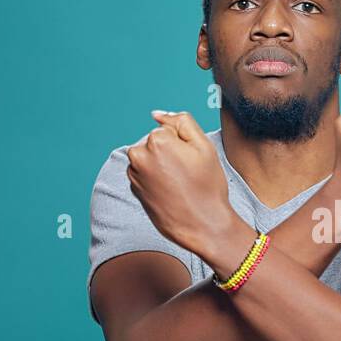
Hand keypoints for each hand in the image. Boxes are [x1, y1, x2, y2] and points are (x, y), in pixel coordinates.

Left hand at [126, 110, 244, 257]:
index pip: (168, 130)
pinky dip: (156, 179)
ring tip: (180, 184)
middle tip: (187, 174)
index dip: (184, 144)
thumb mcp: (204, 146)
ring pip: (149, 158)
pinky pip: (145, 174)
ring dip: (161, 165)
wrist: (203, 225)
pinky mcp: (134, 189)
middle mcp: (139, 155)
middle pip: (155, 142)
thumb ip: (182, 121)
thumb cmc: (207, 186)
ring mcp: (134, 174)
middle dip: (169, 152)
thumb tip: (157, 114)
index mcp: (156, 140)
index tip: (192, 161)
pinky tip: (171, 192)